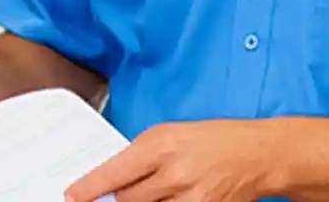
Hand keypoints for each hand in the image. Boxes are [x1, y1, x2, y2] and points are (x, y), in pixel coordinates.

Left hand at [64, 118, 283, 201]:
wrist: (257, 154)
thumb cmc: (212, 139)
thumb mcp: (170, 134)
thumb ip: (140, 156)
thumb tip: (112, 179)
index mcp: (162, 145)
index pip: (115, 173)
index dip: (89, 188)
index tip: (71, 196)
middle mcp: (174, 174)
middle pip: (126, 200)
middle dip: (116, 200)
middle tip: (108, 197)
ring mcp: (191, 199)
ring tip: (148, 193)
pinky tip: (165, 199)